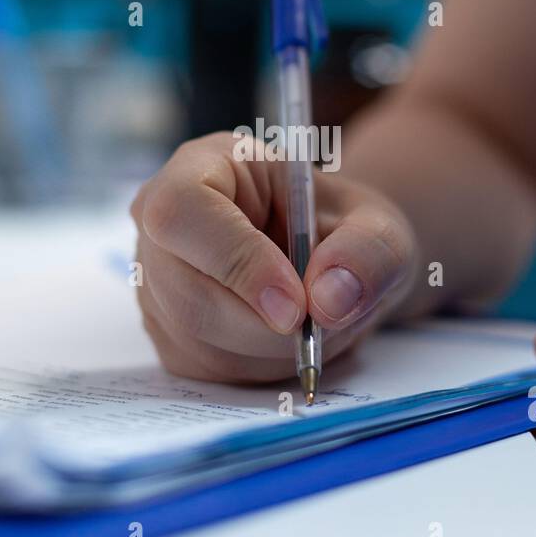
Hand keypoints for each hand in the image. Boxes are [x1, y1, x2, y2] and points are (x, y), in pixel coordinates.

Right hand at [131, 132, 415, 386]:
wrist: (332, 262)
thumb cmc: (344, 229)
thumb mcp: (380, 226)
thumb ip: (369, 251)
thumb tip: (330, 297)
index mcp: (203, 167)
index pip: (183, 212)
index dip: (236, 261)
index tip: (297, 304)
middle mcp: (161, 223)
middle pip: (186, 291)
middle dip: (265, 325)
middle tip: (322, 324)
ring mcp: (155, 282)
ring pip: (197, 339)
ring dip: (270, 349)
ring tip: (312, 320)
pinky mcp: (169, 334)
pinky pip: (207, 369)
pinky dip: (260, 368)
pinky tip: (287, 339)